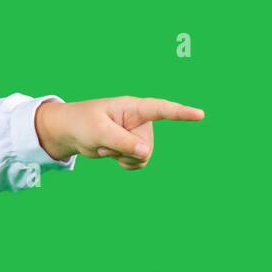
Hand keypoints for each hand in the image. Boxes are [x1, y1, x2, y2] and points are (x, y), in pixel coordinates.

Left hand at [34, 96, 203, 169]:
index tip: (200, 115)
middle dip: (124, 149)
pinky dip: (124, 163)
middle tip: (104, 140)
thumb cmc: (82, 123)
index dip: (181, 113)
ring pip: (143, 157)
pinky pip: (139, 163)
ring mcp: (137, 134)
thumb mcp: (99, 132)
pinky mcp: (133, 147)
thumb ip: (123, 142)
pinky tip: (112, 154)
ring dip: (121, 157)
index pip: (161, 109)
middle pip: (146, 145)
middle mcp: (140, 120)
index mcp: (133, 107)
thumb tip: (146, 153)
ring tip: (106, 145)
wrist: (71, 132)